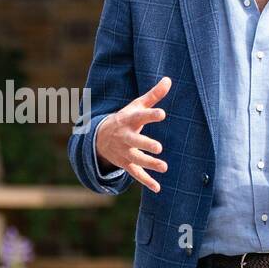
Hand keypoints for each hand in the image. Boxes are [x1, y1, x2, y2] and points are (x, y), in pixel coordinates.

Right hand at [94, 76, 170, 192]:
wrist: (99, 138)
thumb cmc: (125, 119)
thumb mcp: (136, 106)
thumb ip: (153, 95)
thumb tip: (169, 79)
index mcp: (128, 121)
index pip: (140, 116)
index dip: (150, 115)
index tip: (162, 113)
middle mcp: (125, 137)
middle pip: (136, 141)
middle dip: (146, 144)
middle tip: (159, 147)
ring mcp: (124, 152)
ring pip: (136, 159)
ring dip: (149, 164)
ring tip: (164, 167)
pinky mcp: (126, 164)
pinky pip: (136, 174)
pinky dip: (146, 181)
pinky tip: (157, 188)